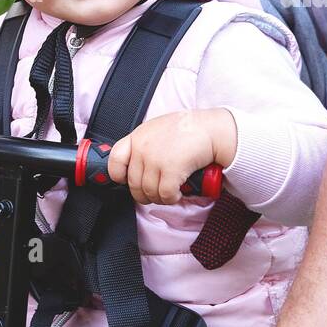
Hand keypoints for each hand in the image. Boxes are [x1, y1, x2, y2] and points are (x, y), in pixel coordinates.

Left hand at [106, 108, 236, 204]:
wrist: (212, 128)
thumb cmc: (188, 129)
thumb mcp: (157, 130)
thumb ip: (144, 145)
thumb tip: (137, 167)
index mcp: (137, 137)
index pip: (114, 161)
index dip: (120, 176)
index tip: (129, 182)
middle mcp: (142, 148)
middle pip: (134, 184)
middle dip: (145, 194)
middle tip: (156, 194)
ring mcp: (155, 159)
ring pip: (149, 192)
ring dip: (160, 198)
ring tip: (169, 193)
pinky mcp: (171, 169)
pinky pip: (165, 194)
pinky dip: (172, 199)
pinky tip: (178, 194)